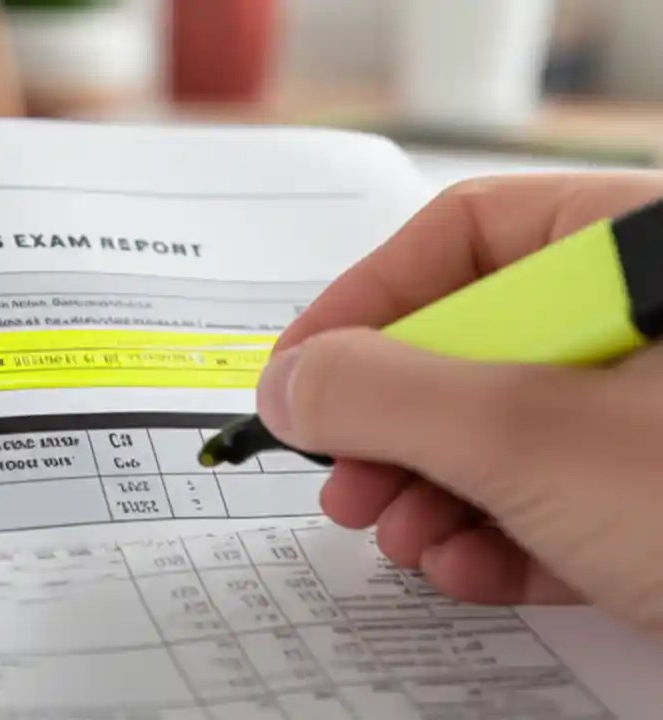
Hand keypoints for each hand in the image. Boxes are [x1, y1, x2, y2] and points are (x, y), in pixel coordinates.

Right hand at [258, 173, 662, 638]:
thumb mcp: (533, 437)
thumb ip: (387, 393)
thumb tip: (291, 380)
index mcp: (646, 254)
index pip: (466, 236)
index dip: (364, 302)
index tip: (299, 376)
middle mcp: (654, 324)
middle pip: (476, 341)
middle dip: (393, 424)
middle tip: (339, 479)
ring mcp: (662, 416)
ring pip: (509, 426)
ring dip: (432, 489)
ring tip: (398, 538)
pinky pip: (558, 489)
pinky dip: (496, 530)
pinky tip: (466, 568)